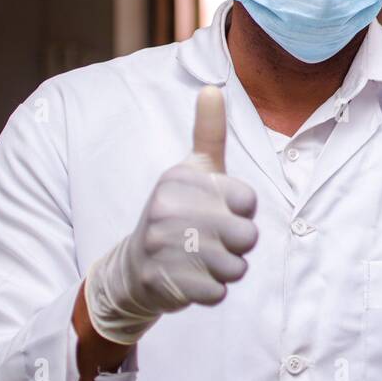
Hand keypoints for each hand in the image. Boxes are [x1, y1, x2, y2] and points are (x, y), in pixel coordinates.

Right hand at [84, 86, 258, 344]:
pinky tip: (193, 278)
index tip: (219, 209)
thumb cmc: (177, 210)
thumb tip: (212, 88)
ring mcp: (163, 247)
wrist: (134, 266)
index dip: (241, 210)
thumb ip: (208, 132)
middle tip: (213, 239)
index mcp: (180, 178)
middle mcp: (168, 208)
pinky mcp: (164, 283)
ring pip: (236, 267)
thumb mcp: (192, 169)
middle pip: (246, 236)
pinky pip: (218, 292)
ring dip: (227, 268)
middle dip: (238, 243)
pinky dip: (212, 290)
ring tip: (203, 258)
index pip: (247, 200)